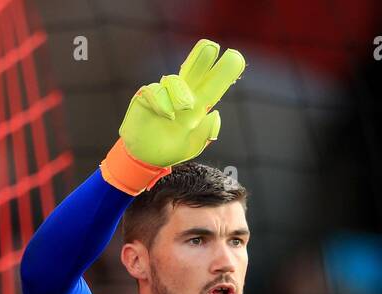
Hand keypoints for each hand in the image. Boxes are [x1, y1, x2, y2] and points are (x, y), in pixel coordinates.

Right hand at [117, 38, 244, 168]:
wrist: (144, 158)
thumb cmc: (171, 150)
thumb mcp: (192, 145)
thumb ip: (206, 133)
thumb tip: (215, 114)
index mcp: (198, 106)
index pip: (213, 86)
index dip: (224, 73)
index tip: (236, 58)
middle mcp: (182, 95)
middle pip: (195, 71)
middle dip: (202, 58)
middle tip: (212, 46)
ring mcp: (164, 94)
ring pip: (174, 81)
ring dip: (180, 92)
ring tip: (184, 108)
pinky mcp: (146, 96)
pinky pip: (154, 90)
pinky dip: (161, 102)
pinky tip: (165, 115)